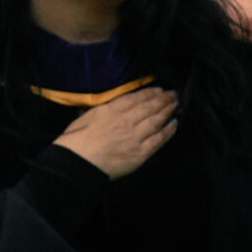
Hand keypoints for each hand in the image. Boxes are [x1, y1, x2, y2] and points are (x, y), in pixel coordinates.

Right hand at [53, 87, 177, 179]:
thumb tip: (106, 106)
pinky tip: (174, 123)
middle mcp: (125, 121)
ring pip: (156, 121)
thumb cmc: (75, 141)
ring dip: (167, 111)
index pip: (134, 98)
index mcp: (110, 110)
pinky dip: (168, 131)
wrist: (78, 162)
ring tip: (175, 104)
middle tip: (173, 93)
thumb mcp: (83, 118)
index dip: (148, 93)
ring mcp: (134, 137)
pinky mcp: (140, 153)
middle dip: (162, 99)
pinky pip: (158, 140)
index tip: (158, 89)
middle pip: (148, 107)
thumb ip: (99, 111)